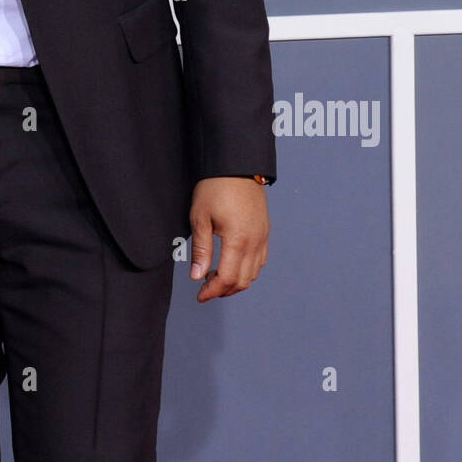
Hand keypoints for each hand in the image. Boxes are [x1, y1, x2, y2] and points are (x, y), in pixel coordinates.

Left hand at [188, 177, 268, 302]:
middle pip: (243, 281)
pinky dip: (247, 270)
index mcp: (238, 240)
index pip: (227, 279)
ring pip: (254, 274)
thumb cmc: (216, 187)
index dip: (212, 291)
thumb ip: (201, 250)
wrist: (237, 165)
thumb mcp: (200, 218)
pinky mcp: (265, 231)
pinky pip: (260, 260)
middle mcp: (255, 242)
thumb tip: (197, 276)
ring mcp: (263, 237)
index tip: (200, 295)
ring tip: (215, 275)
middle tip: (205, 286)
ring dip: (236, 281)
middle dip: (223, 290)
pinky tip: (232, 263)